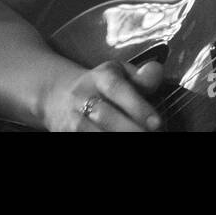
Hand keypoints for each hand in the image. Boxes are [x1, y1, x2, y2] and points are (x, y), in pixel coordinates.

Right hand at [44, 60, 164, 131]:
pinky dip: (101, 141)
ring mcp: (70, 118)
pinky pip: (82, 138)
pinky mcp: (64, 133)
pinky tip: (121, 143)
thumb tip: (157, 72)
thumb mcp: (121, 73)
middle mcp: (82, 96)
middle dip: (130, 129)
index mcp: (100, 77)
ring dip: (116, 138)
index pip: (118, 89)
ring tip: (140, 139)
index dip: (138, 107)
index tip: (157, 122)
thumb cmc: (101, 86)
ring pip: (91, 132)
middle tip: (152, 135)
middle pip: (105, 115)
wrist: (58, 95)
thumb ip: (141, 77)